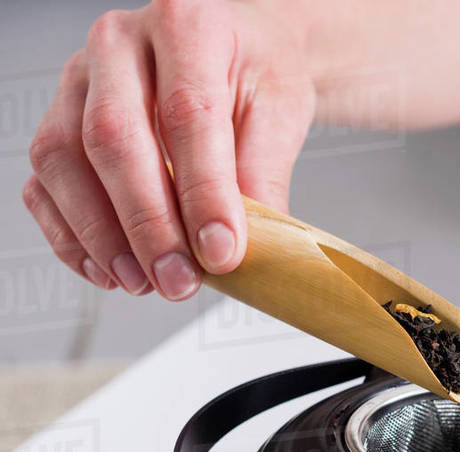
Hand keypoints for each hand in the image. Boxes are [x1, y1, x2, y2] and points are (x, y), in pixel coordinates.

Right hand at [22, 0, 313, 299]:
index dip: (203, 192)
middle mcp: (116, 45)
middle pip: (113, 138)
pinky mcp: (56, 122)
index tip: (222, 251)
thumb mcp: (282, 109)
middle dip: (147, 224)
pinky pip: (43, 184)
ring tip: (145, 283)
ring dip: (102, 235)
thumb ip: (265, 172)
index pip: (187, 115)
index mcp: (184, 25)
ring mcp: (76, 82)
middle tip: (180, 280)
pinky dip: (71, 236)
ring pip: (63, 160)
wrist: (235, 52)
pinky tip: (110, 270)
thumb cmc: (255, 73)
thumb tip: (247, 246)